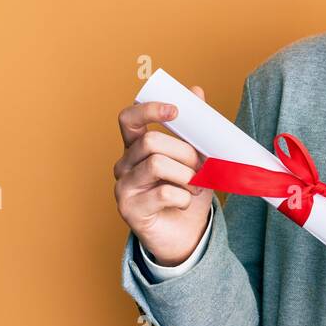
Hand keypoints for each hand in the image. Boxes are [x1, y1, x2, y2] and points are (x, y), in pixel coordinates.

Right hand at [114, 86, 214, 265]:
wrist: (187, 234)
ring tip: (196, 187)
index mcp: (136, 147)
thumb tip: (196, 91)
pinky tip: (185, 203)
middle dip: (184, 152)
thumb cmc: (188, 193)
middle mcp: (124, 164)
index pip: (129, 119)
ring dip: (186, 175)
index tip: (175, 111)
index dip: (149, 110)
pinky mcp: (129, 209)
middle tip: (201, 168)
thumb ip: (193, 128)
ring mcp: (123, 186)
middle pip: (151, 142)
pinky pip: (162, 192)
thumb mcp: (196, 159)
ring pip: (157, 164)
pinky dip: (183, 197)